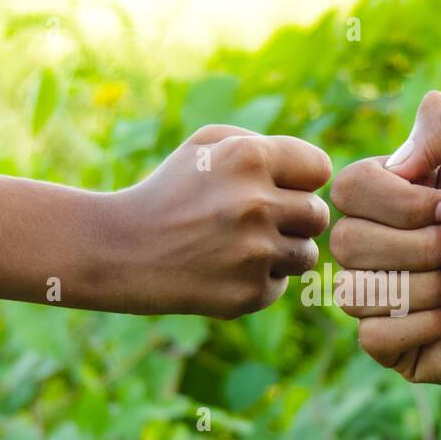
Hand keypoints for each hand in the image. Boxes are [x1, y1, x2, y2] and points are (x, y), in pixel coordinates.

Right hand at [98, 125, 330, 317]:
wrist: (120, 250)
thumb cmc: (171, 191)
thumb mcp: (206, 146)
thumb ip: (265, 146)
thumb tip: (317, 172)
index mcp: (248, 158)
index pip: (320, 168)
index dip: (300, 179)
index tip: (275, 187)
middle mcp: (256, 203)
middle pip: (318, 214)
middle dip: (294, 217)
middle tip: (256, 221)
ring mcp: (254, 252)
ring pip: (307, 254)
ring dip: (283, 252)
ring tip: (241, 246)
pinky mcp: (248, 293)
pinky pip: (281, 285)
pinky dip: (259, 280)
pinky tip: (225, 270)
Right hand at [330, 92, 440, 397]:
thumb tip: (392, 163)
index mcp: (398, 197)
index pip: (349, 187)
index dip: (401, 202)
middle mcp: (383, 244)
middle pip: (345, 240)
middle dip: (419, 246)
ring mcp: (384, 297)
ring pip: (353, 291)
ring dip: (424, 287)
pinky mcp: (392, 346)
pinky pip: (372, 335)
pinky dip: (423, 325)